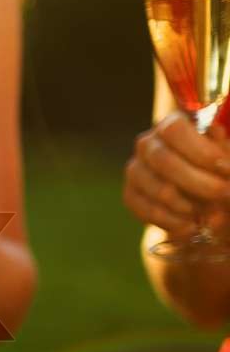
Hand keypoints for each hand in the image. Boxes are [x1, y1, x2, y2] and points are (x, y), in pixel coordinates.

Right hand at [122, 112, 229, 237]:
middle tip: (225, 194)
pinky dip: (175, 222)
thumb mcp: (227, 158)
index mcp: (172, 125)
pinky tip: (193, 226)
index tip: (226, 169)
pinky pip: (148, 211)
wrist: (205, 198)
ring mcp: (135, 170)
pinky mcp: (130, 195)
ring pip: (159, 189)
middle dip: (200, 183)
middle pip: (164, 161)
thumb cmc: (219, 171)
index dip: (201, 150)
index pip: (175, 130)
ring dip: (191, 206)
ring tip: (213, 215)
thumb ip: (225, 153)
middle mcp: (148, 144)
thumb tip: (218, 144)